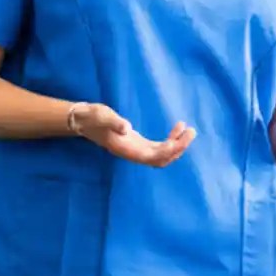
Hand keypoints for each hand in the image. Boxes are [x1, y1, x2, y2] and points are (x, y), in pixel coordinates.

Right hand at [72, 103, 194, 166]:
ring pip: (161, 156)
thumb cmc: (92, 117)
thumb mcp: (102, 115)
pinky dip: (170, 141)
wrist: (83, 120)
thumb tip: (127, 128)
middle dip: (178, 148)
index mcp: (125, 149)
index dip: (168, 150)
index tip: (182, 138)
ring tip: (189, 130)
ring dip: (177, 146)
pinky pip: (158, 148)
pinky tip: (177, 128)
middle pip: (160, 159)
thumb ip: (114, 122)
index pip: (152, 156)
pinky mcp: (138, 144)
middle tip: (192, 131)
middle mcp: (133, 153)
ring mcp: (136, 150)